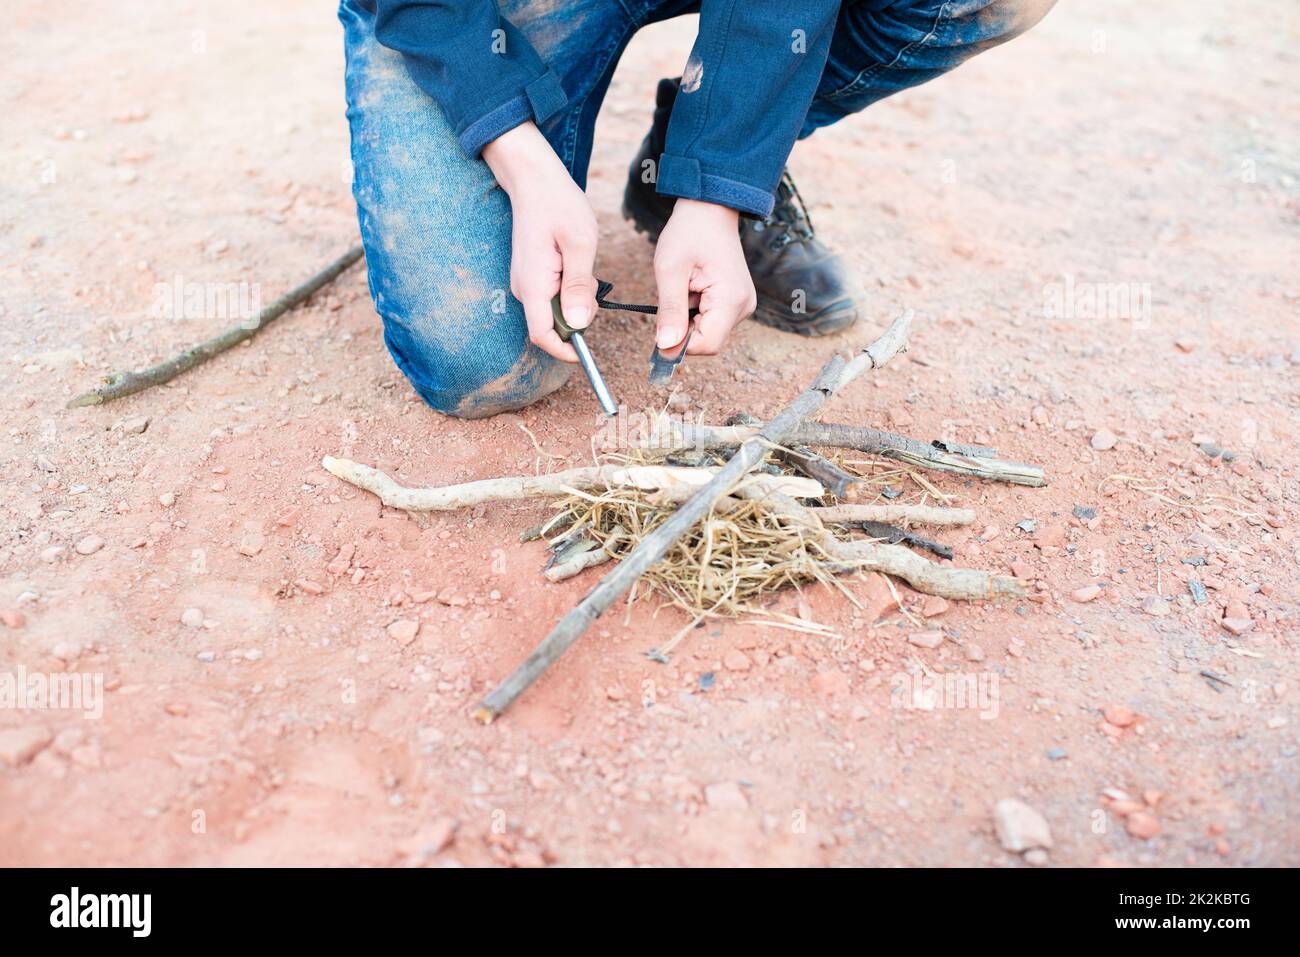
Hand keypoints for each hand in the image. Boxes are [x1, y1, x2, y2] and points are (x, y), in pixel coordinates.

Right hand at [483, 122, 597, 362]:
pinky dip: (570, 290)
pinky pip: (552, 297)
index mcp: (534, 285)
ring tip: (583, 266)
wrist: (534, 180)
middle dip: (577, 318)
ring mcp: (526, 283)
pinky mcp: (532, 276)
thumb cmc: (558, 205)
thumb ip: (580, 285)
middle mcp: (524, 289)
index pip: (542, 335)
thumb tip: (579, 323)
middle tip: (592, 282)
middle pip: (551, 326)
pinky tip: (575, 263)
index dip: (564, 351)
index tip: (587, 353)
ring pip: (554, 312)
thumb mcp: (580, 243)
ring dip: (575, 301)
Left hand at [652, 199, 755, 357]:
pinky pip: (713, 321)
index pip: (707, 344)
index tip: (660, 329)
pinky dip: (696, 312)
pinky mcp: (737, 302)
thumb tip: (665, 346)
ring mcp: (743, 305)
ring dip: (688, 319)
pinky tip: (692, 289)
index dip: (680, 345)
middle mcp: (743, 306)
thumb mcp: (670, 270)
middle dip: (684, 329)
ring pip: (709, 332)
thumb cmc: (689, 232)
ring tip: (684, 288)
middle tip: (672, 298)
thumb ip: (669, 311)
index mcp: (731, 299)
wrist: (709, 209)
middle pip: (708, 341)